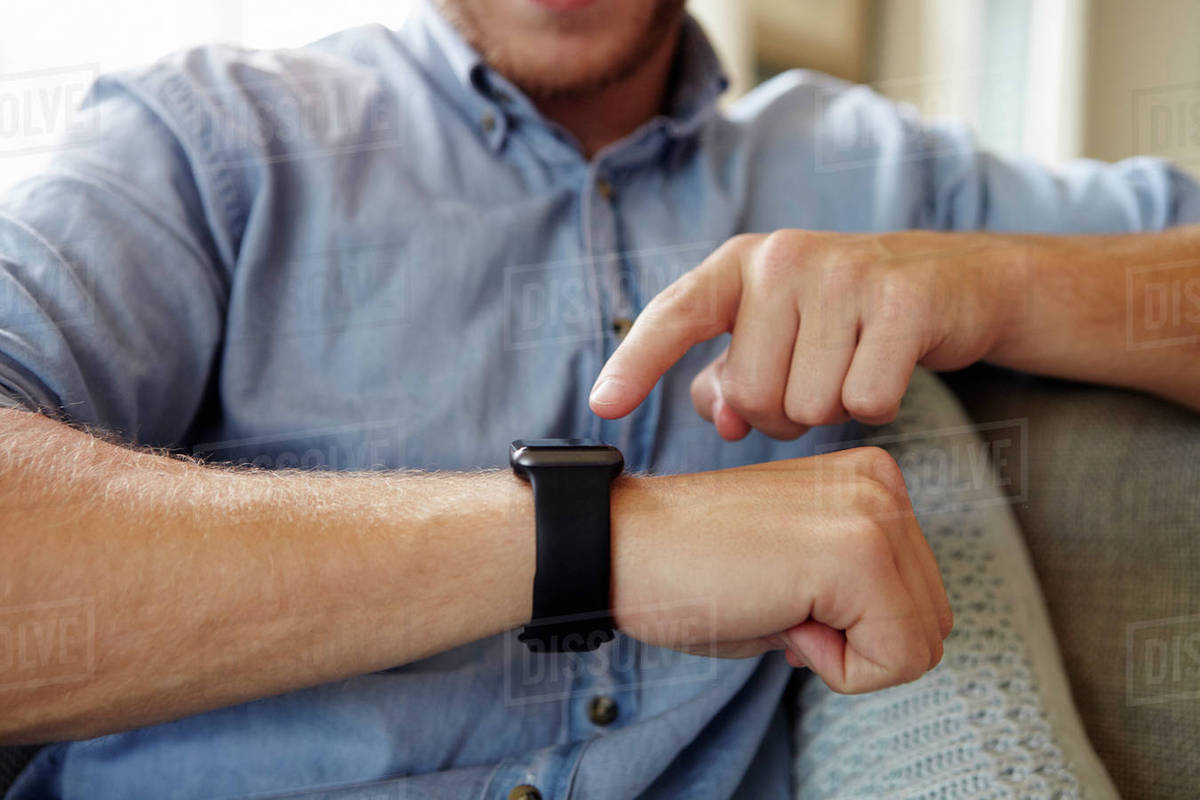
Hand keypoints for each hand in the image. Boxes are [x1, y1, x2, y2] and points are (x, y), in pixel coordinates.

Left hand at [589, 229, 1015, 438]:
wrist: (953, 281)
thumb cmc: (844, 317)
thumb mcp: (775, 332)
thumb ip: (728, 376)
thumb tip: (717, 418)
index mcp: (741, 263)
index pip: (676, 314)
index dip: (636, 363)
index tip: (602, 406)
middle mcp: (785, 258)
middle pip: (752, 393)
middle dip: (780, 413)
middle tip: (812, 380)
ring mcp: (844, 275)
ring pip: (808, 405)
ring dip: (829, 410)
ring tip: (850, 366)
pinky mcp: (901, 302)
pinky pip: (866, 402)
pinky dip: (875, 406)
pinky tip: (887, 369)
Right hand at [611, 447, 952, 692]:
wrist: (618, 546)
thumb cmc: (690, 568)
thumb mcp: (798, 570)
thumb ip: (859, 591)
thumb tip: (902, 640)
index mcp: (871, 480)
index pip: (919, 598)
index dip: (851, 629)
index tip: (784, 596)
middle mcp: (884, 484)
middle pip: (931, 621)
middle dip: (859, 643)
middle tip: (781, 608)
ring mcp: (876, 514)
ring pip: (921, 644)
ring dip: (849, 653)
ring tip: (779, 607)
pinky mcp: (860, 552)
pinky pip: (897, 658)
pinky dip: (840, 669)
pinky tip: (782, 618)